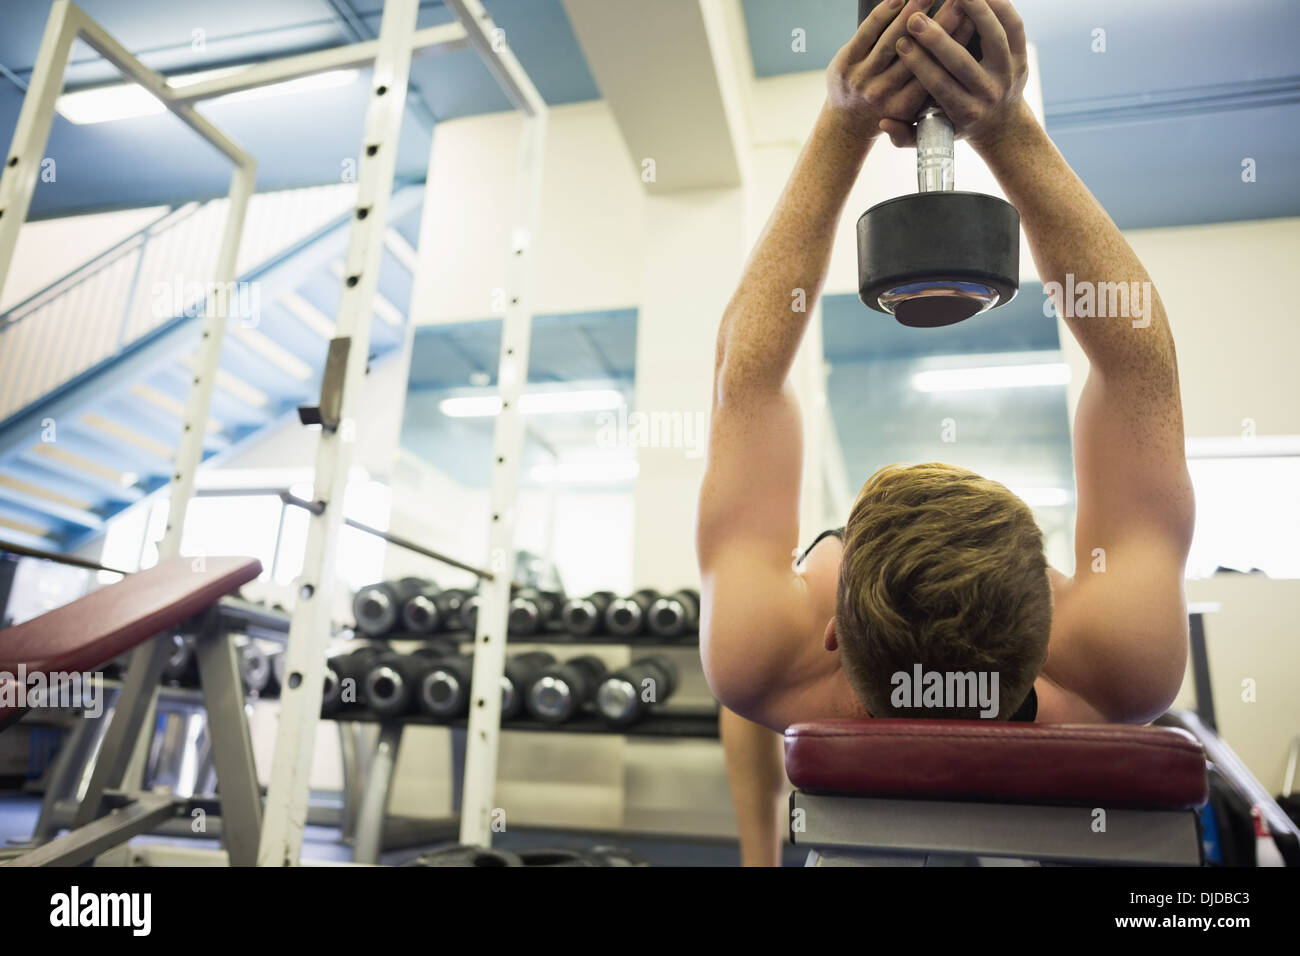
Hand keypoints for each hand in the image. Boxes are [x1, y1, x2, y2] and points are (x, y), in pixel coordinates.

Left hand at [826, 0, 975, 137]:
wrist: (845, 126)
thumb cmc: (890, 114)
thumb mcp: (914, 120)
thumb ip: (938, 101)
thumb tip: (972, 66)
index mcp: (906, 106)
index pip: (939, 68)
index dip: (958, 41)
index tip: (974, 19)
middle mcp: (884, 93)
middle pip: (920, 51)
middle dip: (944, 22)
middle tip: (962, 0)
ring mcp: (863, 77)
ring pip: (893, 38)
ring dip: (914, 11)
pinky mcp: (845, 62)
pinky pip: (868, 31)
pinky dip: (885, 12)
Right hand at [881, 0, 1029, 150]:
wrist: (1002, 125)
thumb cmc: (959, 124)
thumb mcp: (932, 137)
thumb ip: (905, 135)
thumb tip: (882, 123)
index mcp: (965, 112)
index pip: (939, 85)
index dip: (919, 64)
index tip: (901, 44)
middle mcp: (988, 93)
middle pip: (963, 62)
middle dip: (937, 39)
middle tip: (915, 20)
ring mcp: (1008, 73)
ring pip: (993, 37)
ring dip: (973, 11)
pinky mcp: (1021, 56)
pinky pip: (1013, 26)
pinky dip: (999, 6)